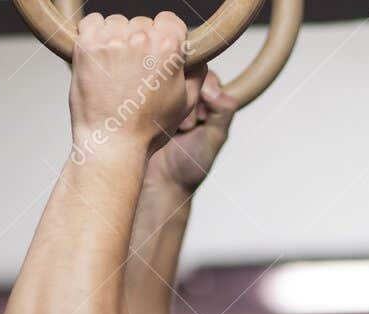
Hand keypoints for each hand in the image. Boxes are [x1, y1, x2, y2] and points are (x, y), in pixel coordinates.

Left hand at [69, 12, 197, 160]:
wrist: (111, 146)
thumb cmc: (147, 131)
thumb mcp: (185, 104)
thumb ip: (196, 74)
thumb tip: (197, 57)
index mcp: (170, 47)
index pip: (169, 20)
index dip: (163, 36)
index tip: (154, 52)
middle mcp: (142, 39)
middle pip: (142, 23)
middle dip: (138, 42)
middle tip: (132, 71)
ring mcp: (113, 41)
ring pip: (116, 23)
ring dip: (115, 39)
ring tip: (113, 70)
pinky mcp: (87, 47)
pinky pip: (90, 22)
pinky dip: (92, 35)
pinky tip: (97, 58)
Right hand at [146, 70, 235, 192]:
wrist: (160, 183)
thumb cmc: (189, 165)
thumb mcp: (215, 137)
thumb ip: (223, 111)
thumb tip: (210, 88)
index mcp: (207, 102)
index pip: (208, 77)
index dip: (204, 93)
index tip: (201, 120)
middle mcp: (186, 98)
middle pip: (187, 76)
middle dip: (188, 101)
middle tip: (186, 128)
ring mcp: (164, 100)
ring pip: (169, 82)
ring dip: (171, 104)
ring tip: (173, 129)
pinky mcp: (145, 106)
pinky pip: (150, 91)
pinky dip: (154, 102)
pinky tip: (155, 121)